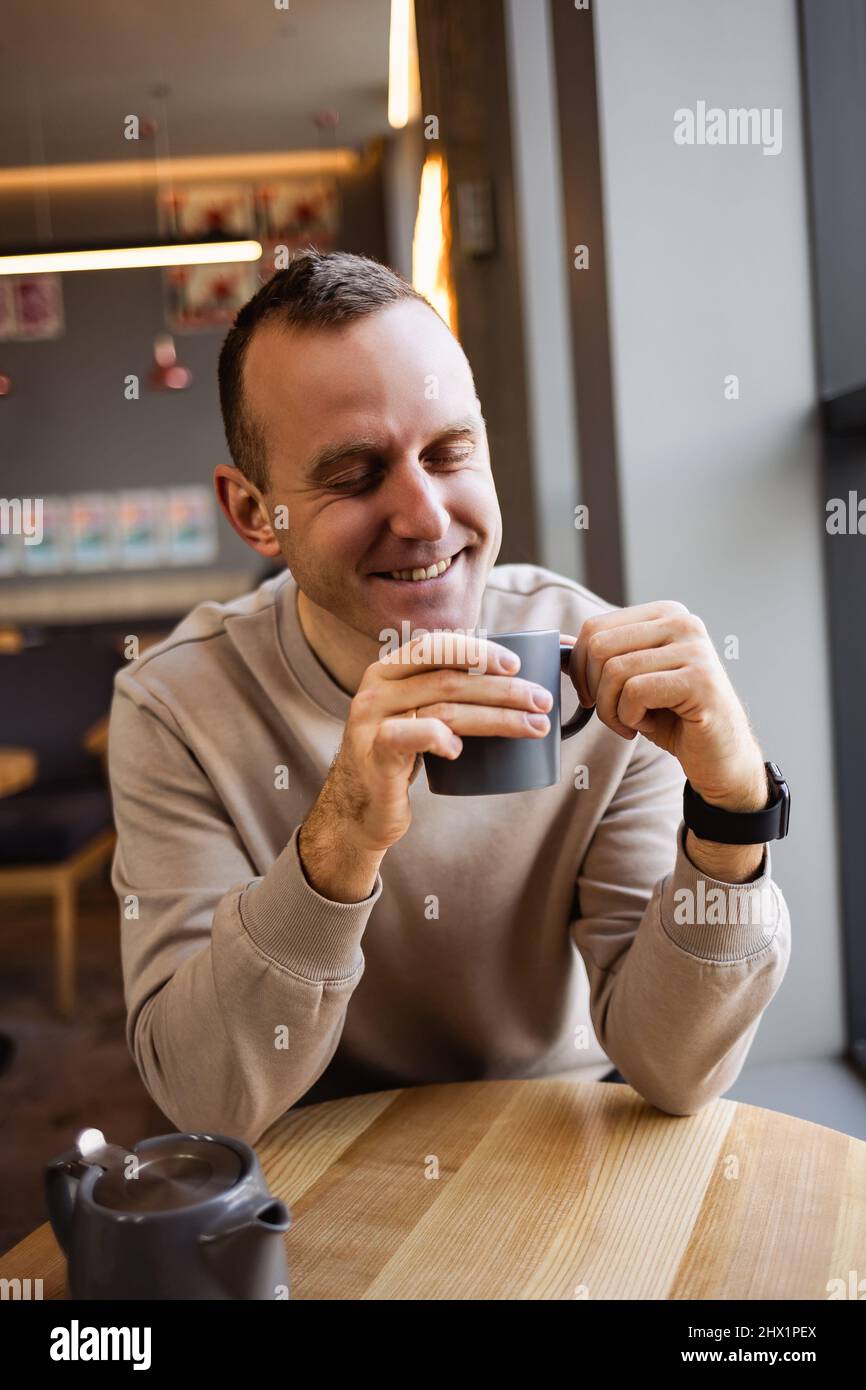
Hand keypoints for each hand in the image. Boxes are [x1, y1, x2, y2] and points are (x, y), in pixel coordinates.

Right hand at [314, 631, 554, 855]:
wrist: (359, 809)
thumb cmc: (400, 758)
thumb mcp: (414, 715)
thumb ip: (442, 693)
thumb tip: (510, 679)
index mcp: (388, 671)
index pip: (434, 646)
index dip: (477, 651)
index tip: (517, 665)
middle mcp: (376, 690)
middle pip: (449, 680)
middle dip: (503, 689)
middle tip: (541, 701)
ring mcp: (371, 722)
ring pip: (443, 709)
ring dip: (496, 717)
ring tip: (533, 726)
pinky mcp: (374, 755)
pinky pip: (408, 736)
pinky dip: (438, 738)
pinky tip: (459, 750)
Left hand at [567, 601, 766, 812]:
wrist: (718, 756)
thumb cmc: (672, 717)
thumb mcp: (631, 680)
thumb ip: (602, 658)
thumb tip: (558, 646)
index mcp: (665, 614)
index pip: (594, 627)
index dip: (579, 667)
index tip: (592, 696)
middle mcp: (683, 622)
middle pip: (600, 646)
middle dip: (593, 690)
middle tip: (611, 715)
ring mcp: (695, 648)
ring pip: (615, 671)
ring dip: (611, 709)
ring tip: (631, 723)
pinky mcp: (700, 679)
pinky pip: (636, 692)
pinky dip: (629, 718)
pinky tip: (647, 727)